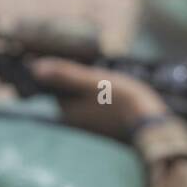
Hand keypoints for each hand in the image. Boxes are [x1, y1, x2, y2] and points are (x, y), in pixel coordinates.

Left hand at [30, 57, 170, 141]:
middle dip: (74, 78)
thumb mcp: (92, 81)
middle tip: (88, 63)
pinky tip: (113, 89)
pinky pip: (96, 107)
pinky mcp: (105, 128)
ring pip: (83, 99)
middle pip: (68, 92)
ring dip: (89, 87)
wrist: (151, 125)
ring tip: (103, 75)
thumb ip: (64, 74)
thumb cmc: (121, 100)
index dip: (59, 70)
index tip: (66, 58)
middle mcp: (74, 121)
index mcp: (67, 110)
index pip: (53, 85)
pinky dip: (100, 97)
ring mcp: (90, 126)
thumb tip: (34, 68)